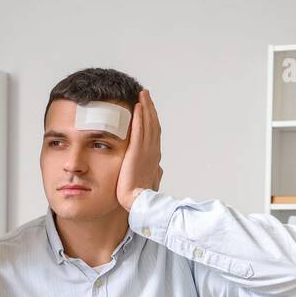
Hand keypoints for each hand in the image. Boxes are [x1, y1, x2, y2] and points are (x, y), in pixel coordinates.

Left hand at [116, 88, 162, 210]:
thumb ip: (153, 171)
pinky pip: (139, 131)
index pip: (154, 133)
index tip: (148, 107)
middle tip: (145, 94)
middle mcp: (153, 150)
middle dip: (150, 108)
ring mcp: (147, 150)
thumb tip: (158, 170)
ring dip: (145, 107)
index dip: (151, 118)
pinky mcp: (138, 152)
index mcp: (154, 156)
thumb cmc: (141, 195)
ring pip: (148, 124)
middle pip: (153, 124)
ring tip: (142, 94)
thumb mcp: (149, 180)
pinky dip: (140, 118)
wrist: (139, 202)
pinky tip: (138, 106)